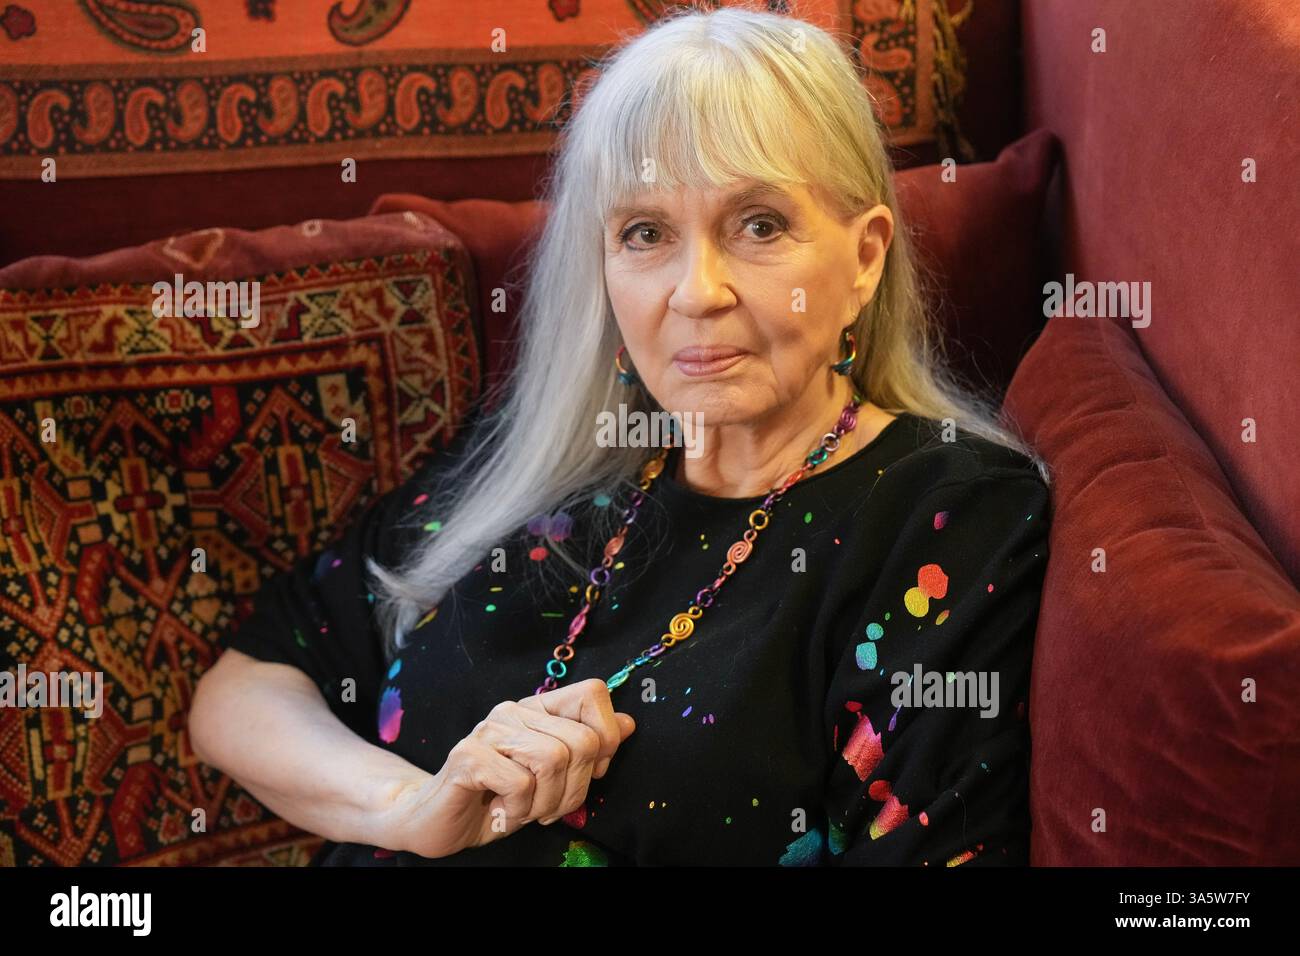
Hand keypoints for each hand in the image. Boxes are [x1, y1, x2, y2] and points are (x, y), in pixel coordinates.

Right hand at [382, 678, 635, 858]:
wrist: (438, 820)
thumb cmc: (498, 798)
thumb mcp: (553, 778)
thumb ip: (587, 749)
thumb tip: (629, 723)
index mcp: (538, 709)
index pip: (592, 693)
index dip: (605, 737)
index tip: (590, 771)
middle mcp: (515, 711)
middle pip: (581, 740)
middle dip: (575, 788)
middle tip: (550, 806)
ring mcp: (490, 729)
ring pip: (554, 759)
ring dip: (547, 801)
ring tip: (527, 809)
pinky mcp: (468, 755)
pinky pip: (521, 781)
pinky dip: (520, 807)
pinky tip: (503, 809)